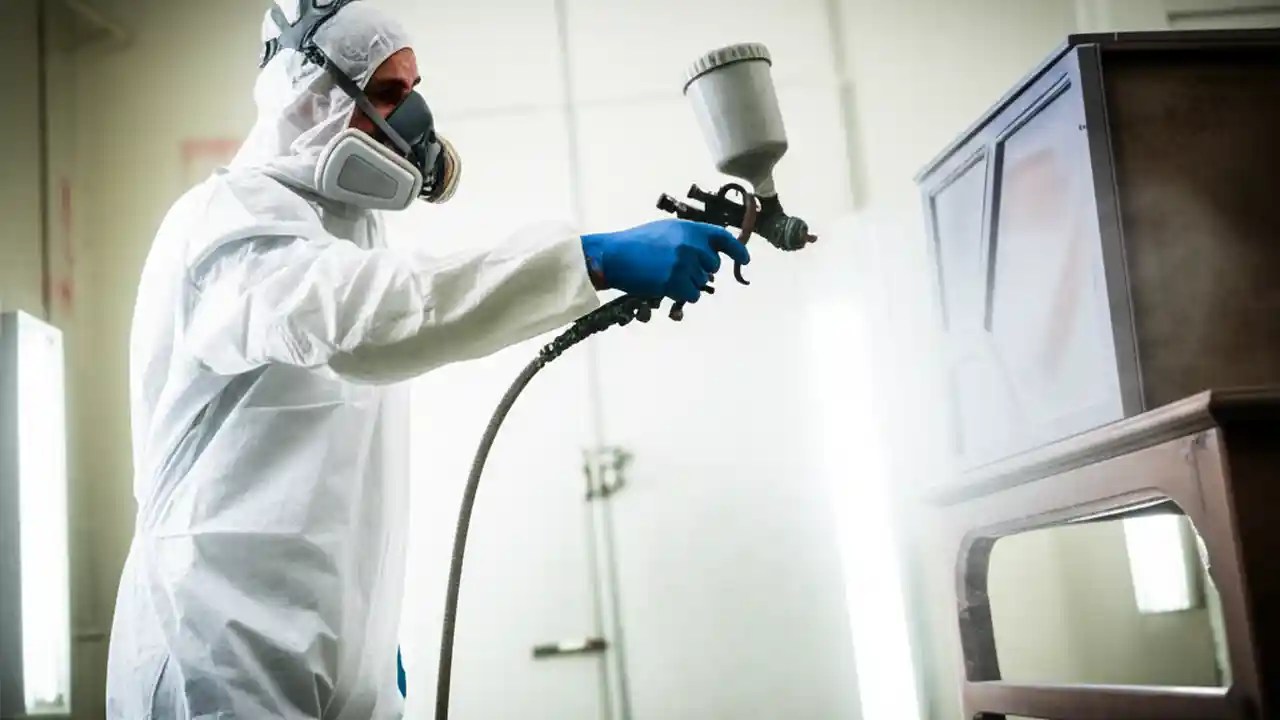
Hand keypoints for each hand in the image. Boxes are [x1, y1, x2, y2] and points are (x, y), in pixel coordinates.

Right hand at [581, 220, 749, 302]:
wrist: (614, 256)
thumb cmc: (635, 244)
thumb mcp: (666, 232)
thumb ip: (690, 239)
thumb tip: (711, 256)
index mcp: (690, 229)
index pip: (723, 238)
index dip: (737, 250)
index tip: (745, 260)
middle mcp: (691, 244)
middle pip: (713, 267)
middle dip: (700, 272)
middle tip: (676, 269)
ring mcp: (684, 263)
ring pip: (702, 283)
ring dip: (687, 284)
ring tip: (664, 275)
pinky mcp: (676, 281)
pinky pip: (692, 295)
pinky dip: (681, 296)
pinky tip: (664, 287)